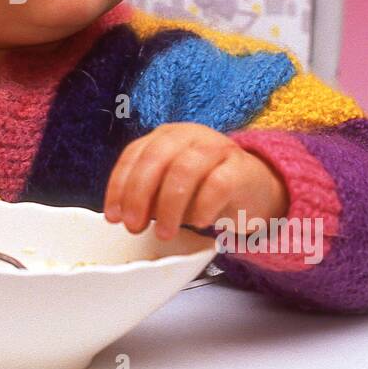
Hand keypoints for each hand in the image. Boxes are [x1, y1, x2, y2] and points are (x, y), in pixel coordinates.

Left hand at [103, 123, 288, 239]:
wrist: (254, 188)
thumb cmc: (203, 188)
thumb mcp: (169, 188)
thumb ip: (148, 195)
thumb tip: (126, 216)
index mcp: (166, 136)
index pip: (134, 155)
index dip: (120, 186)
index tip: (114, 216)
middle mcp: (189, 136)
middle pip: (156, 159)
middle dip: (139, 195)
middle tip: (133, 227)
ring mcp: (217, 148)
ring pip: (184, 170)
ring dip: (169, 206)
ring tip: (163, 232)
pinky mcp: (240, 168)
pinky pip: (217, 185)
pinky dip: (203, 206)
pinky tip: (198, 223)